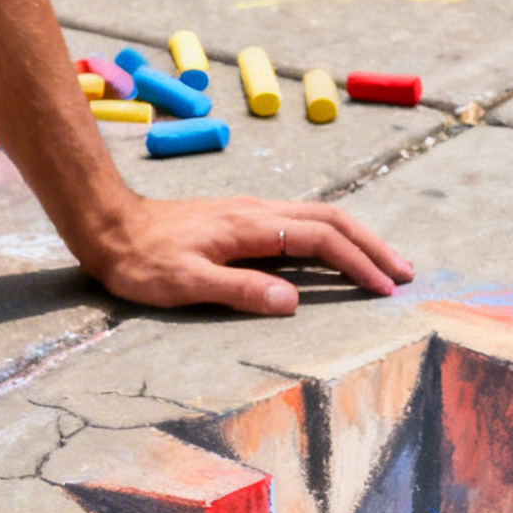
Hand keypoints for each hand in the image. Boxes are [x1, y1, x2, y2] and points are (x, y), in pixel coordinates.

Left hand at [81, 196, 412, 315]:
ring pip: (318, 215)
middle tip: (405, 272)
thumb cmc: (141, 260)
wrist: (108, 226)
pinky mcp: (242, 219)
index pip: (320, 240)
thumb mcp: (185, 283)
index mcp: (251, 226)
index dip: (357, 264)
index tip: (384, 289)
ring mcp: (250, 212)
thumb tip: (292, 302)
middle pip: (332, 218)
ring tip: (383, 262)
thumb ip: (239, 291)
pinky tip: (334, 252)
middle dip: (372, 244)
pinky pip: (300, 221)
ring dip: (355, 237)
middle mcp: (257, 211)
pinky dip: (330, 235)